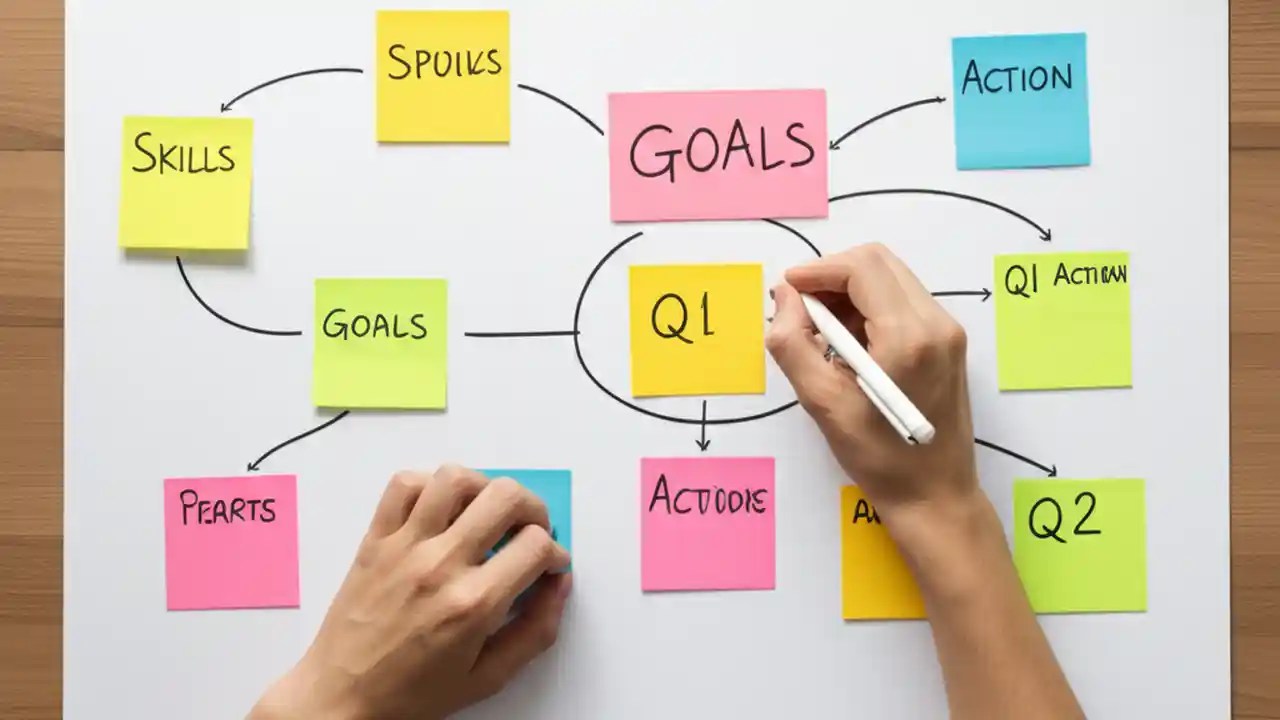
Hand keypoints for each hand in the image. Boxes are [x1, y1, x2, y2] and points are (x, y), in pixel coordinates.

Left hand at [250, 466, 571, 719]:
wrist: (342, 698)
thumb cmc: (410, 694)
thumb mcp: (488, 677)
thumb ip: (535, 631)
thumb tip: (558, 585)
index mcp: (472, 605)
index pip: (535, 545)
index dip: (555, 552)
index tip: (549, 564)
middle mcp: (440, 566)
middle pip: (505, 497)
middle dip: (533, 509)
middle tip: (530, 529)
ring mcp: (404, 547)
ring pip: (455, 478)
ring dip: (483, 488)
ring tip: (487, 512)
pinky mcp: (375, 539)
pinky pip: (404, 484)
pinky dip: (430, 485)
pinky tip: (442, 510)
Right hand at [766, 243, 979, 529]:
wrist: (935, 497)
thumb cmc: (879, 458)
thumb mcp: (823, 403)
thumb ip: (793, 343)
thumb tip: (784, 297)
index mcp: (908, 335)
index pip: (861, 268)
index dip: (817, 271)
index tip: (786, 292)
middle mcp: (936, 323)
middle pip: (879, 264)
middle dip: (833, 277)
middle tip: (801, 311)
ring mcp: (947, 332)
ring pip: (891, 280)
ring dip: (850, 294)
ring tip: (822, 335)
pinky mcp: (947, 344)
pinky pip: (902, 303)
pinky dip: (869, 310)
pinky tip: (849, 346)